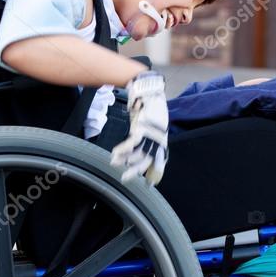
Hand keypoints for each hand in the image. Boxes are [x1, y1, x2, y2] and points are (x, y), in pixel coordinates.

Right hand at [110, 70, 168, 184]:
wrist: (150, 93)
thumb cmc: (151, 107)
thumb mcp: (153, 123)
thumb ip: (148, 134)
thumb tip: (138, 140)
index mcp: (161, 139)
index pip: (160, 159)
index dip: (156, 171)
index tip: (151, 182)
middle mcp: (157, 139)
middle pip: (147, 160)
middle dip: (136, 171)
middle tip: (125, 179)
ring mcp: (150, 135)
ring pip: (137, 154)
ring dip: (124, 160)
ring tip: (114, 162)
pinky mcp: (142, 130)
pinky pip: (131, 144)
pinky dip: (122, 150)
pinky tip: (115, 153)